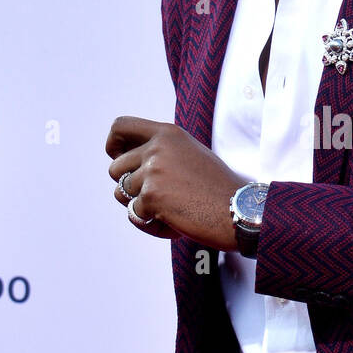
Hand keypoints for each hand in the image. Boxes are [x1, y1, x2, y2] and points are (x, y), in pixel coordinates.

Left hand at [106, 115, 244, 248]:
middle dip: (130, 188)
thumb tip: (129, 163)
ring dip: (142, 207)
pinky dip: (153, 225)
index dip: (113, 145)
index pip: (121, 126)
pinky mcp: (151, 196)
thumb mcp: (190, 155)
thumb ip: (163, 152)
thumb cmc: (218, 189)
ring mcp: (153, 171)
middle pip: (115, 169)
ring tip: (171, 210)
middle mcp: (157, 148)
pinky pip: (135, 215)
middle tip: (157, 198)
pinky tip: (177, 223)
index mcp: (168, 134)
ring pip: (121, 194)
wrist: (239, 210)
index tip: (118, 158)